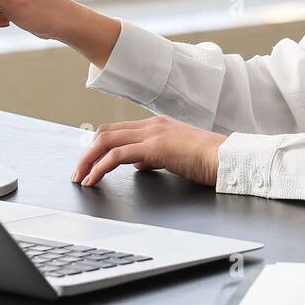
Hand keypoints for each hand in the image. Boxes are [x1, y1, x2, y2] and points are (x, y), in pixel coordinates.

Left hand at [72, 117, 228, 187]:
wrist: (226, 158)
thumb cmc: (207, 160)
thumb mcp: (175, 155)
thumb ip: (153, 157)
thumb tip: (137, 164)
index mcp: (156, 125)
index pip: (117, 130)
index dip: (98, 145)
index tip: (88, 161)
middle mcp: (151, 125)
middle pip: (105, 132)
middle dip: (87, 152)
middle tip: (78, 172)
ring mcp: (152, 134)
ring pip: (106, 141)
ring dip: (88, 160)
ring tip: (81, 178)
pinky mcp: (154, 147)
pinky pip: (117, 155)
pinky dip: (100, 167)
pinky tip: (94, 179)